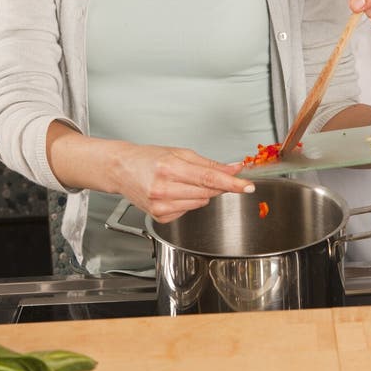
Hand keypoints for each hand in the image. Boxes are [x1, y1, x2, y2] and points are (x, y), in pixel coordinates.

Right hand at [113, 143, 252, 223]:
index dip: (232, 183)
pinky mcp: (159, 217)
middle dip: (218, 185)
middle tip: (215, 176)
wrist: (122, 169)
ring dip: (202, 193)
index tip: (248, 186)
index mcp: (170, 168)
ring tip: (184, 181)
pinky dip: (188, 202)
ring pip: (200, 203)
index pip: (209, 178)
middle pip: (207, 192)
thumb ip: (210, 164)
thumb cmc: (149, 158)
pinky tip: (176, 192)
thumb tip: (234, 168)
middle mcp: (163, 189)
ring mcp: (160, 206)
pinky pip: (188, 211)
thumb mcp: (180, 153)